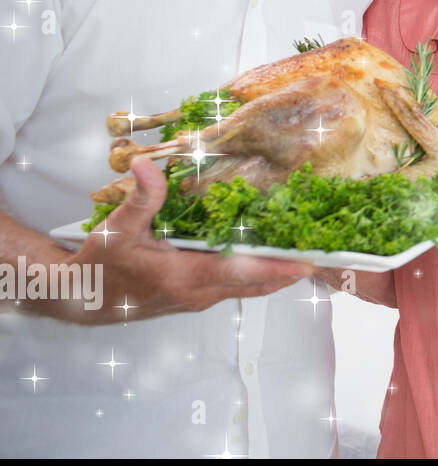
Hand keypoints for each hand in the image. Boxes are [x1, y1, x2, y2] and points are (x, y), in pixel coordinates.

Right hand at [56, 157, 313, 324]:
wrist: (82, 299)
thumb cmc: (101, 265)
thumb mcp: (118, 229)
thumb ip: (141, 197)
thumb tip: (147, 166)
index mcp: (183, 277)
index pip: (241, 273)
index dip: (277, 269)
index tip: (309, 264)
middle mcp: (197, 293)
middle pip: (256, 283)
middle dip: (291, 269)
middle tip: (326, 253)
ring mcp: (199, 298)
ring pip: (249, 287)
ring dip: (278, 272)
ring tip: (310, 251)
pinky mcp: (197, 297)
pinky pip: (237, 287)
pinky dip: (259, 274)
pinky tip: (274, 257)